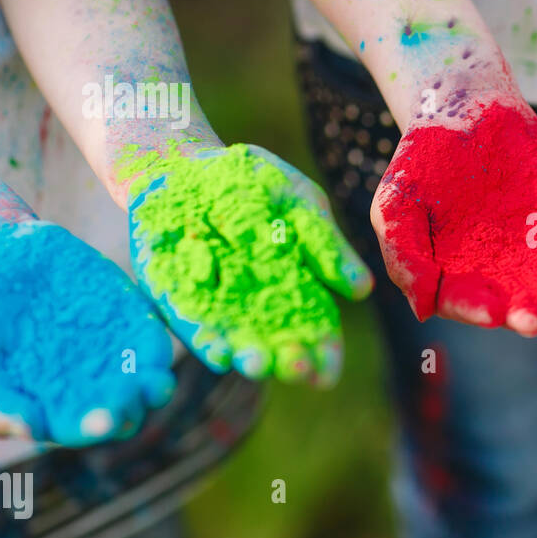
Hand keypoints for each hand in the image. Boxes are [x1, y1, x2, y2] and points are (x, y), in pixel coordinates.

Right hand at [0, 221, 174, 444]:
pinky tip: (156, 350)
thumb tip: (34, 430)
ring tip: (154, 384)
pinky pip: (152, 340)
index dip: (92, 429)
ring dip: (154, 389)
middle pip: (122, 413)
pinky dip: (157, 349)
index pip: (80, 429)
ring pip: (147, 383)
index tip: (102, 421)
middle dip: (128, 412)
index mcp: (52, 404)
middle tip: (125, 401)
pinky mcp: (130, 320)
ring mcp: (114, 353)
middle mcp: (89, 385)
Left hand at [120, 142, 371, 385]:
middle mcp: (258, 304)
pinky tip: (217, 353)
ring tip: (258, 365)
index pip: (316, 328)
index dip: (324, 353)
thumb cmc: (253, 182)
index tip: (328, 374)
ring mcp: (217, 302)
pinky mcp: (175, 296)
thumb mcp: (299, 204)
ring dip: (247, 356)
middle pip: (278, 342)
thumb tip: (361, 292)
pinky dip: (204, 338)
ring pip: (236, 339)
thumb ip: (325, 245)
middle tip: (296, 369)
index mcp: (297, 285)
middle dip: (287, 360)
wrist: (184, 163)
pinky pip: (191, 321)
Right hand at [371, 92, 536, 335]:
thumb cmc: (419, 163)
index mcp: (455, 272)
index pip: (467, 300)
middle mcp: (495, 267)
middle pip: (512, 299)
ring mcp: (529, 244)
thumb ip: (404, 256)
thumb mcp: (395, 206)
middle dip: (524, 312)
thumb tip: (422, 310)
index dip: (477, 309)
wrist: (459, 110)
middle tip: (535, 322)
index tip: (491, 314)